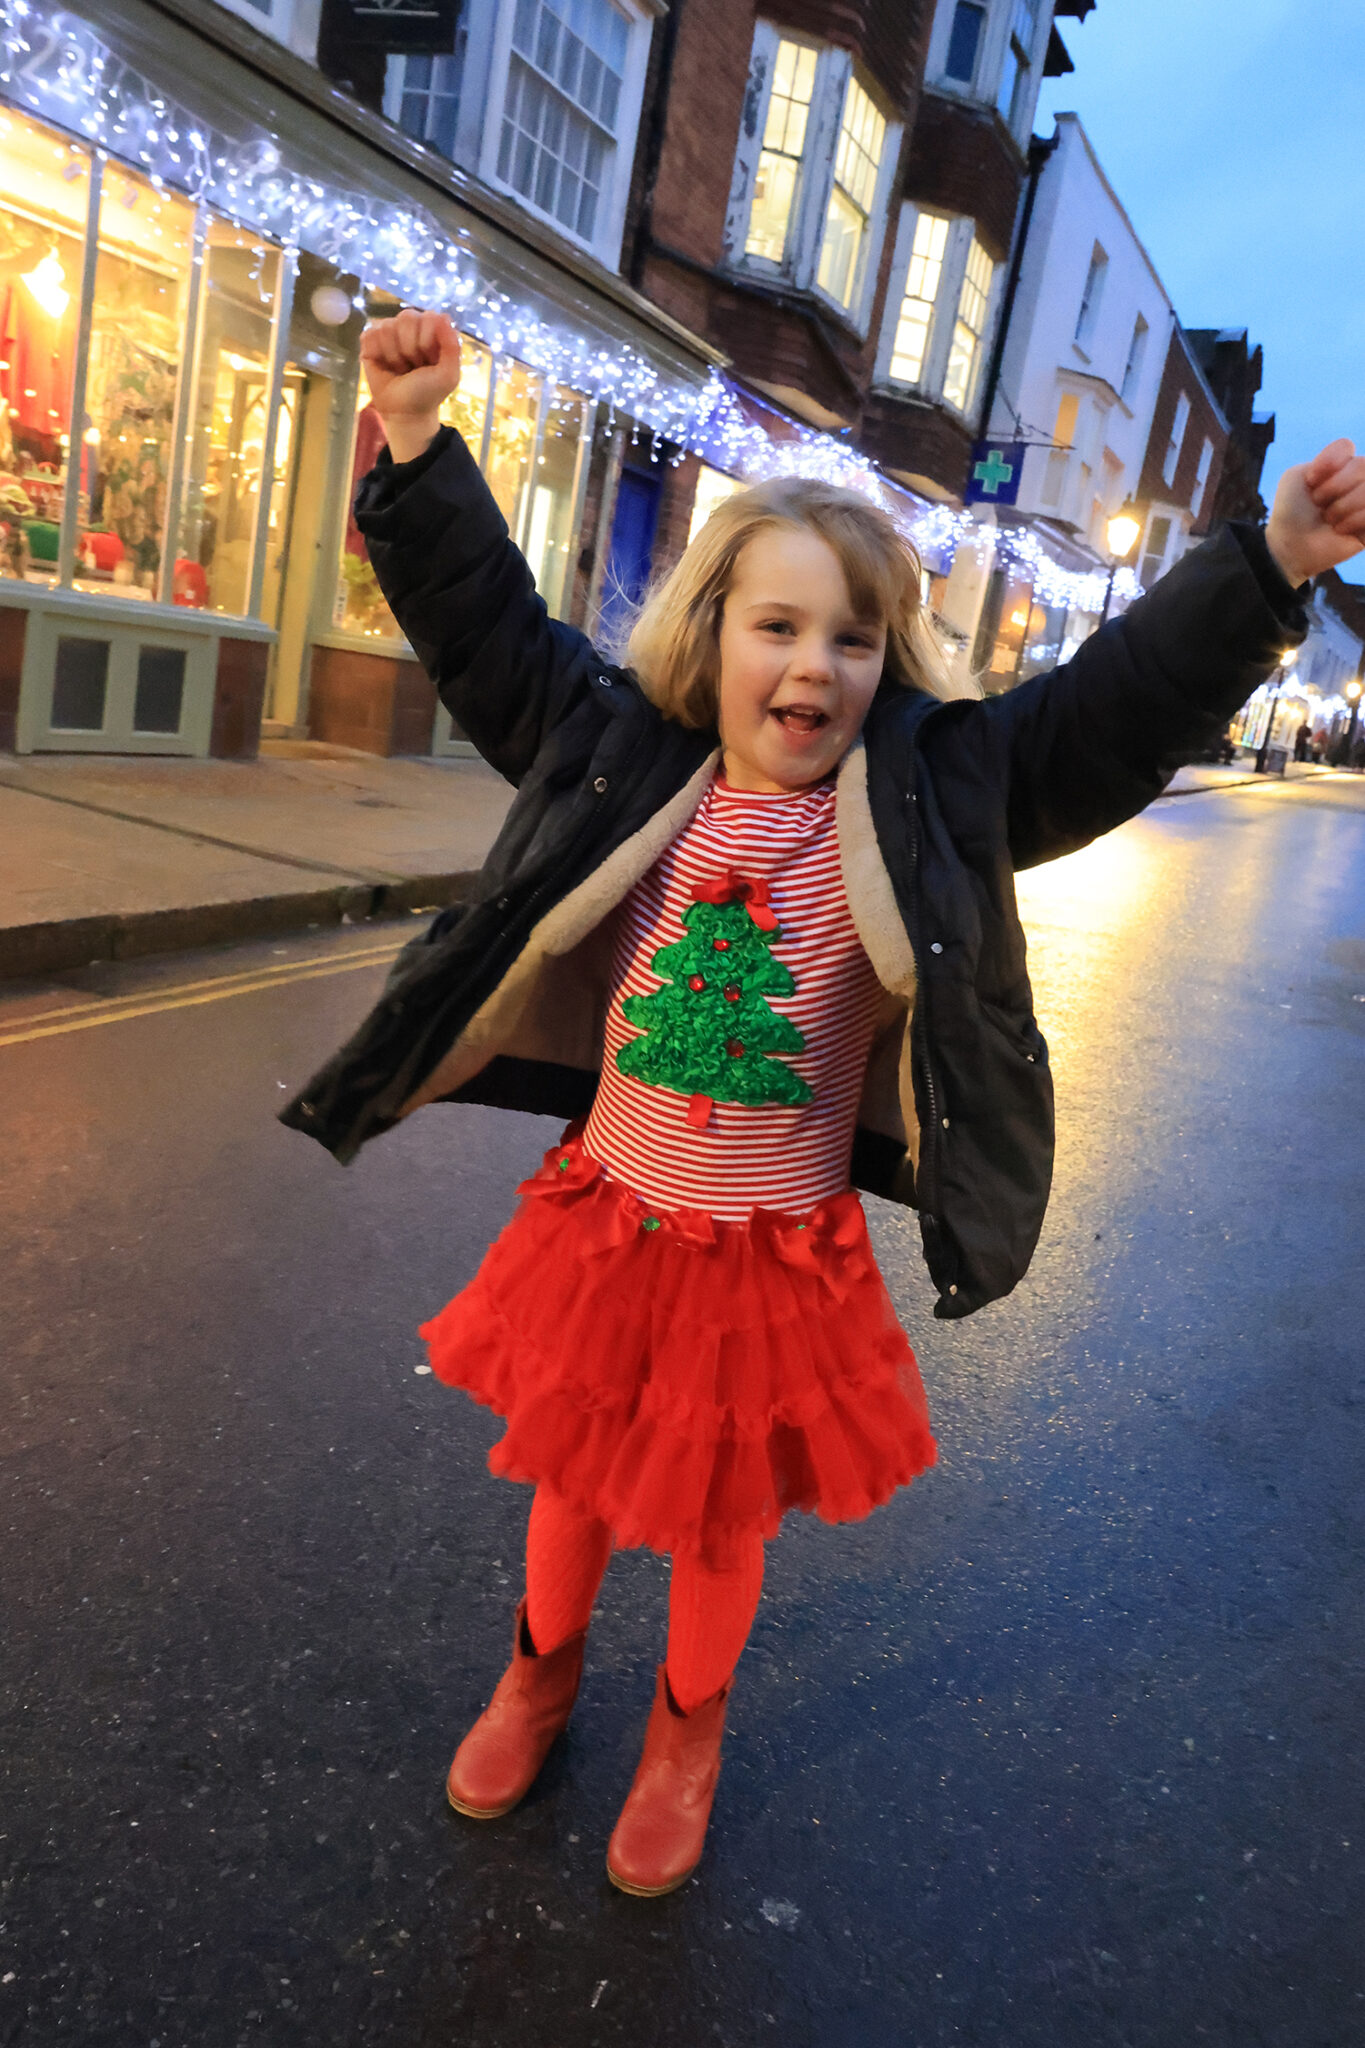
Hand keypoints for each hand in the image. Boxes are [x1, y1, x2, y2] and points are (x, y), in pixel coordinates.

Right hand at [359, 309, 461, 461]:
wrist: (404, 412)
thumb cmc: (428, 392)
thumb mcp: (448, 375)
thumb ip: (452, 346)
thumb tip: (443, 316)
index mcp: (433, 329)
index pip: (429, 317)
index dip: (427, 341)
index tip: (430, 361)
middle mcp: (411, 325)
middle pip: (406, 318)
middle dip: (410, 349)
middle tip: (414, 366)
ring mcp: (390, 331)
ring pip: (386, 328)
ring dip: (393, 355)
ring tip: (400, 368)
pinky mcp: (370, 340)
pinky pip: (369, 335)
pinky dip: (375, 354)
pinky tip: (383, 365)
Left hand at [1266, 438, 1364, 585]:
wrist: (1290, 547)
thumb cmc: (1292, 513)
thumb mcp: (1297, 476)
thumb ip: (1328, 457)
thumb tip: (1359, 458)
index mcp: (1339, 466)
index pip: (1346, 446)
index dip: (1328, 463)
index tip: (1310, 482)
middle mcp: (1357, 481)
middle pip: (1362, 465)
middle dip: (1334, 486)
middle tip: (1319, 503)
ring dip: (1343, 505)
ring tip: (1329, 519)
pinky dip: (1354, 520)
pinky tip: (1340, 530)